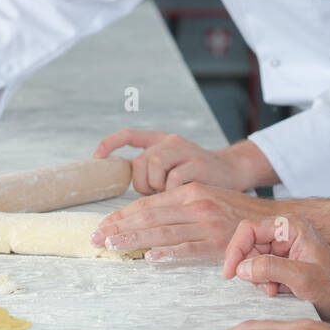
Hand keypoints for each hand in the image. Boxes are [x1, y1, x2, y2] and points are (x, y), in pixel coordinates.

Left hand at [90, 182, 274, 262]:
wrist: (272, 222)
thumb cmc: (235, 214)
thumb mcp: (206, 200)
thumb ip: (178, 208)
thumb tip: (145, 221)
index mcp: (189, 192)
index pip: (148, 204)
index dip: (122, 215)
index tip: (102, 224)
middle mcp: (195, 204)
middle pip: (149, 216)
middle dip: (119, 227)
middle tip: (96, 237)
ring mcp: (205, 224)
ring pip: (162, 232)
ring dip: (133, 241)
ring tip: (112, 246)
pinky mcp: (216, 244)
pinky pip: (187, 250)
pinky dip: (168, 254)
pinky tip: (149, 258)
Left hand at [93, 129, 268, 193]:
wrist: (232, 172)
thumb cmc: (196, 177)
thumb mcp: (171, 167)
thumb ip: (150, 170)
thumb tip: (121, 185)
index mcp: (161, 141)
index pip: (130, 135)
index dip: (111, 143)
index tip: (97, 157)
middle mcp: (171, 142)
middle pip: (140, 160)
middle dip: (142, 183)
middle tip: (155, 193)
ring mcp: (185, 150)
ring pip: (154, 164)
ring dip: (157, 186)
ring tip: (169, 194)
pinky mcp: (198, 163)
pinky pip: (174, 178)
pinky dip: (173, 191)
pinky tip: (182, 195)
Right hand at [222, 215, 329, 324]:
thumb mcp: (302, 278)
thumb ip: (271, 269)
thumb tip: (242, 268)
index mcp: (290, 226)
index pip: (248, 229)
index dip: (235, 250)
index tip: (230, 273)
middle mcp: (284, 233)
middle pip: (248, 245)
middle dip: (250, 269)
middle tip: (266, 288)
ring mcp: (283, 248)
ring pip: (252, 260)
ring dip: (259, 279)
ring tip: (277, 291)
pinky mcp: (282, 262)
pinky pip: (260, 271)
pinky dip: (264, 284)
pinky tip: (279, 292)